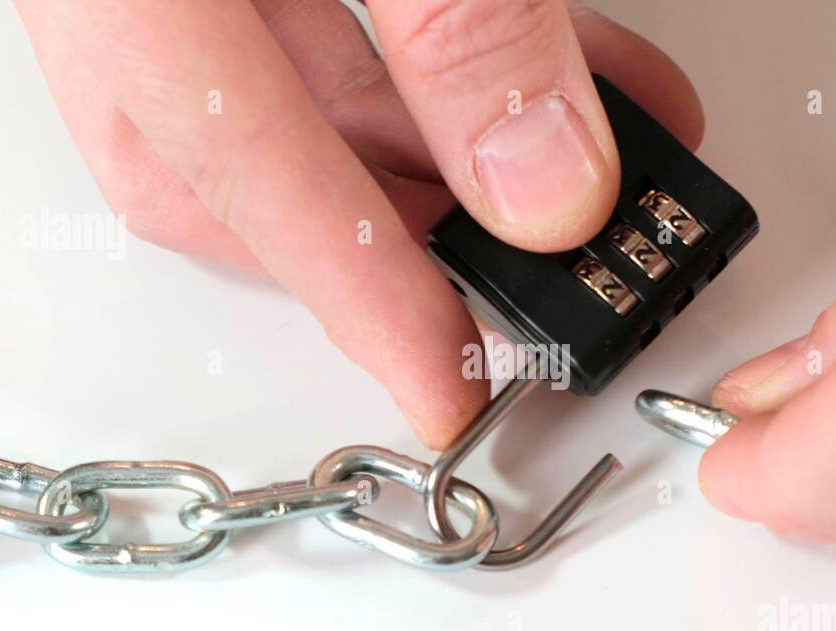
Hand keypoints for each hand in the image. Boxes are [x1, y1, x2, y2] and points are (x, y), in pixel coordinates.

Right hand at [13, 0, 702, 447]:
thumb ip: (457, 22)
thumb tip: (544, 179)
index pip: (242, 165)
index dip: (357, 292)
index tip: (447, 389)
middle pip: (262, 165)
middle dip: (414, 242)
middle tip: (536, 294)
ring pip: (302, 105)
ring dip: (456, 155)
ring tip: (593, 180)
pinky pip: (325, 28)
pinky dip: (440, 70)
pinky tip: (555, 75)